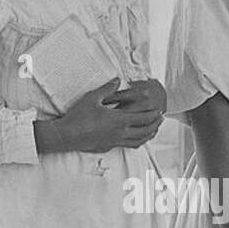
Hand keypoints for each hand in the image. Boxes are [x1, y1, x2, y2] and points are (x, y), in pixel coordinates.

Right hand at [49, 79, 163, 153]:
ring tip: (153, 130)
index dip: (153, 114)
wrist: (67, 135)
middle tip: (161, 120)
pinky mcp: (109, 147)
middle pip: (144, 131)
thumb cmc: (78, 116)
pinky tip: (136, 138)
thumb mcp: (92, 98)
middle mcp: (120, 133)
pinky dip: (137, 142)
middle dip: (155, 124)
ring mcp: (115, 142)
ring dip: (148, 135)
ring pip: (138, 141)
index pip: (142, 117)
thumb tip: (117, 80)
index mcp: (118, 120)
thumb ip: (107, 89)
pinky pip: (128, 145)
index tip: (159, 110)